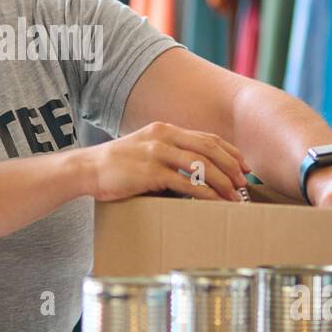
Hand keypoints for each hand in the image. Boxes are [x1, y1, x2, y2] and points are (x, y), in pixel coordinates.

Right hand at [78, 121, 251, 201]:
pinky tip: (215, 202)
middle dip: (231, 166)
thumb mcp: (144, 149)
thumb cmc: (117, 165)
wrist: (87, 169)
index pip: (206, 137)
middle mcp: (163, 137)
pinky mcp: (150, 172)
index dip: (229, 152)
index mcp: (164, 129)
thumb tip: (194, 170)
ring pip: (201, 165)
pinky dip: (204, 193)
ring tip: (234, 197)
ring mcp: (156, 153)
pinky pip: (185, 182)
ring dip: (222, 182)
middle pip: (209, 148)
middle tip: (243, 183)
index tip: (244, 166)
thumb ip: (167, 153)